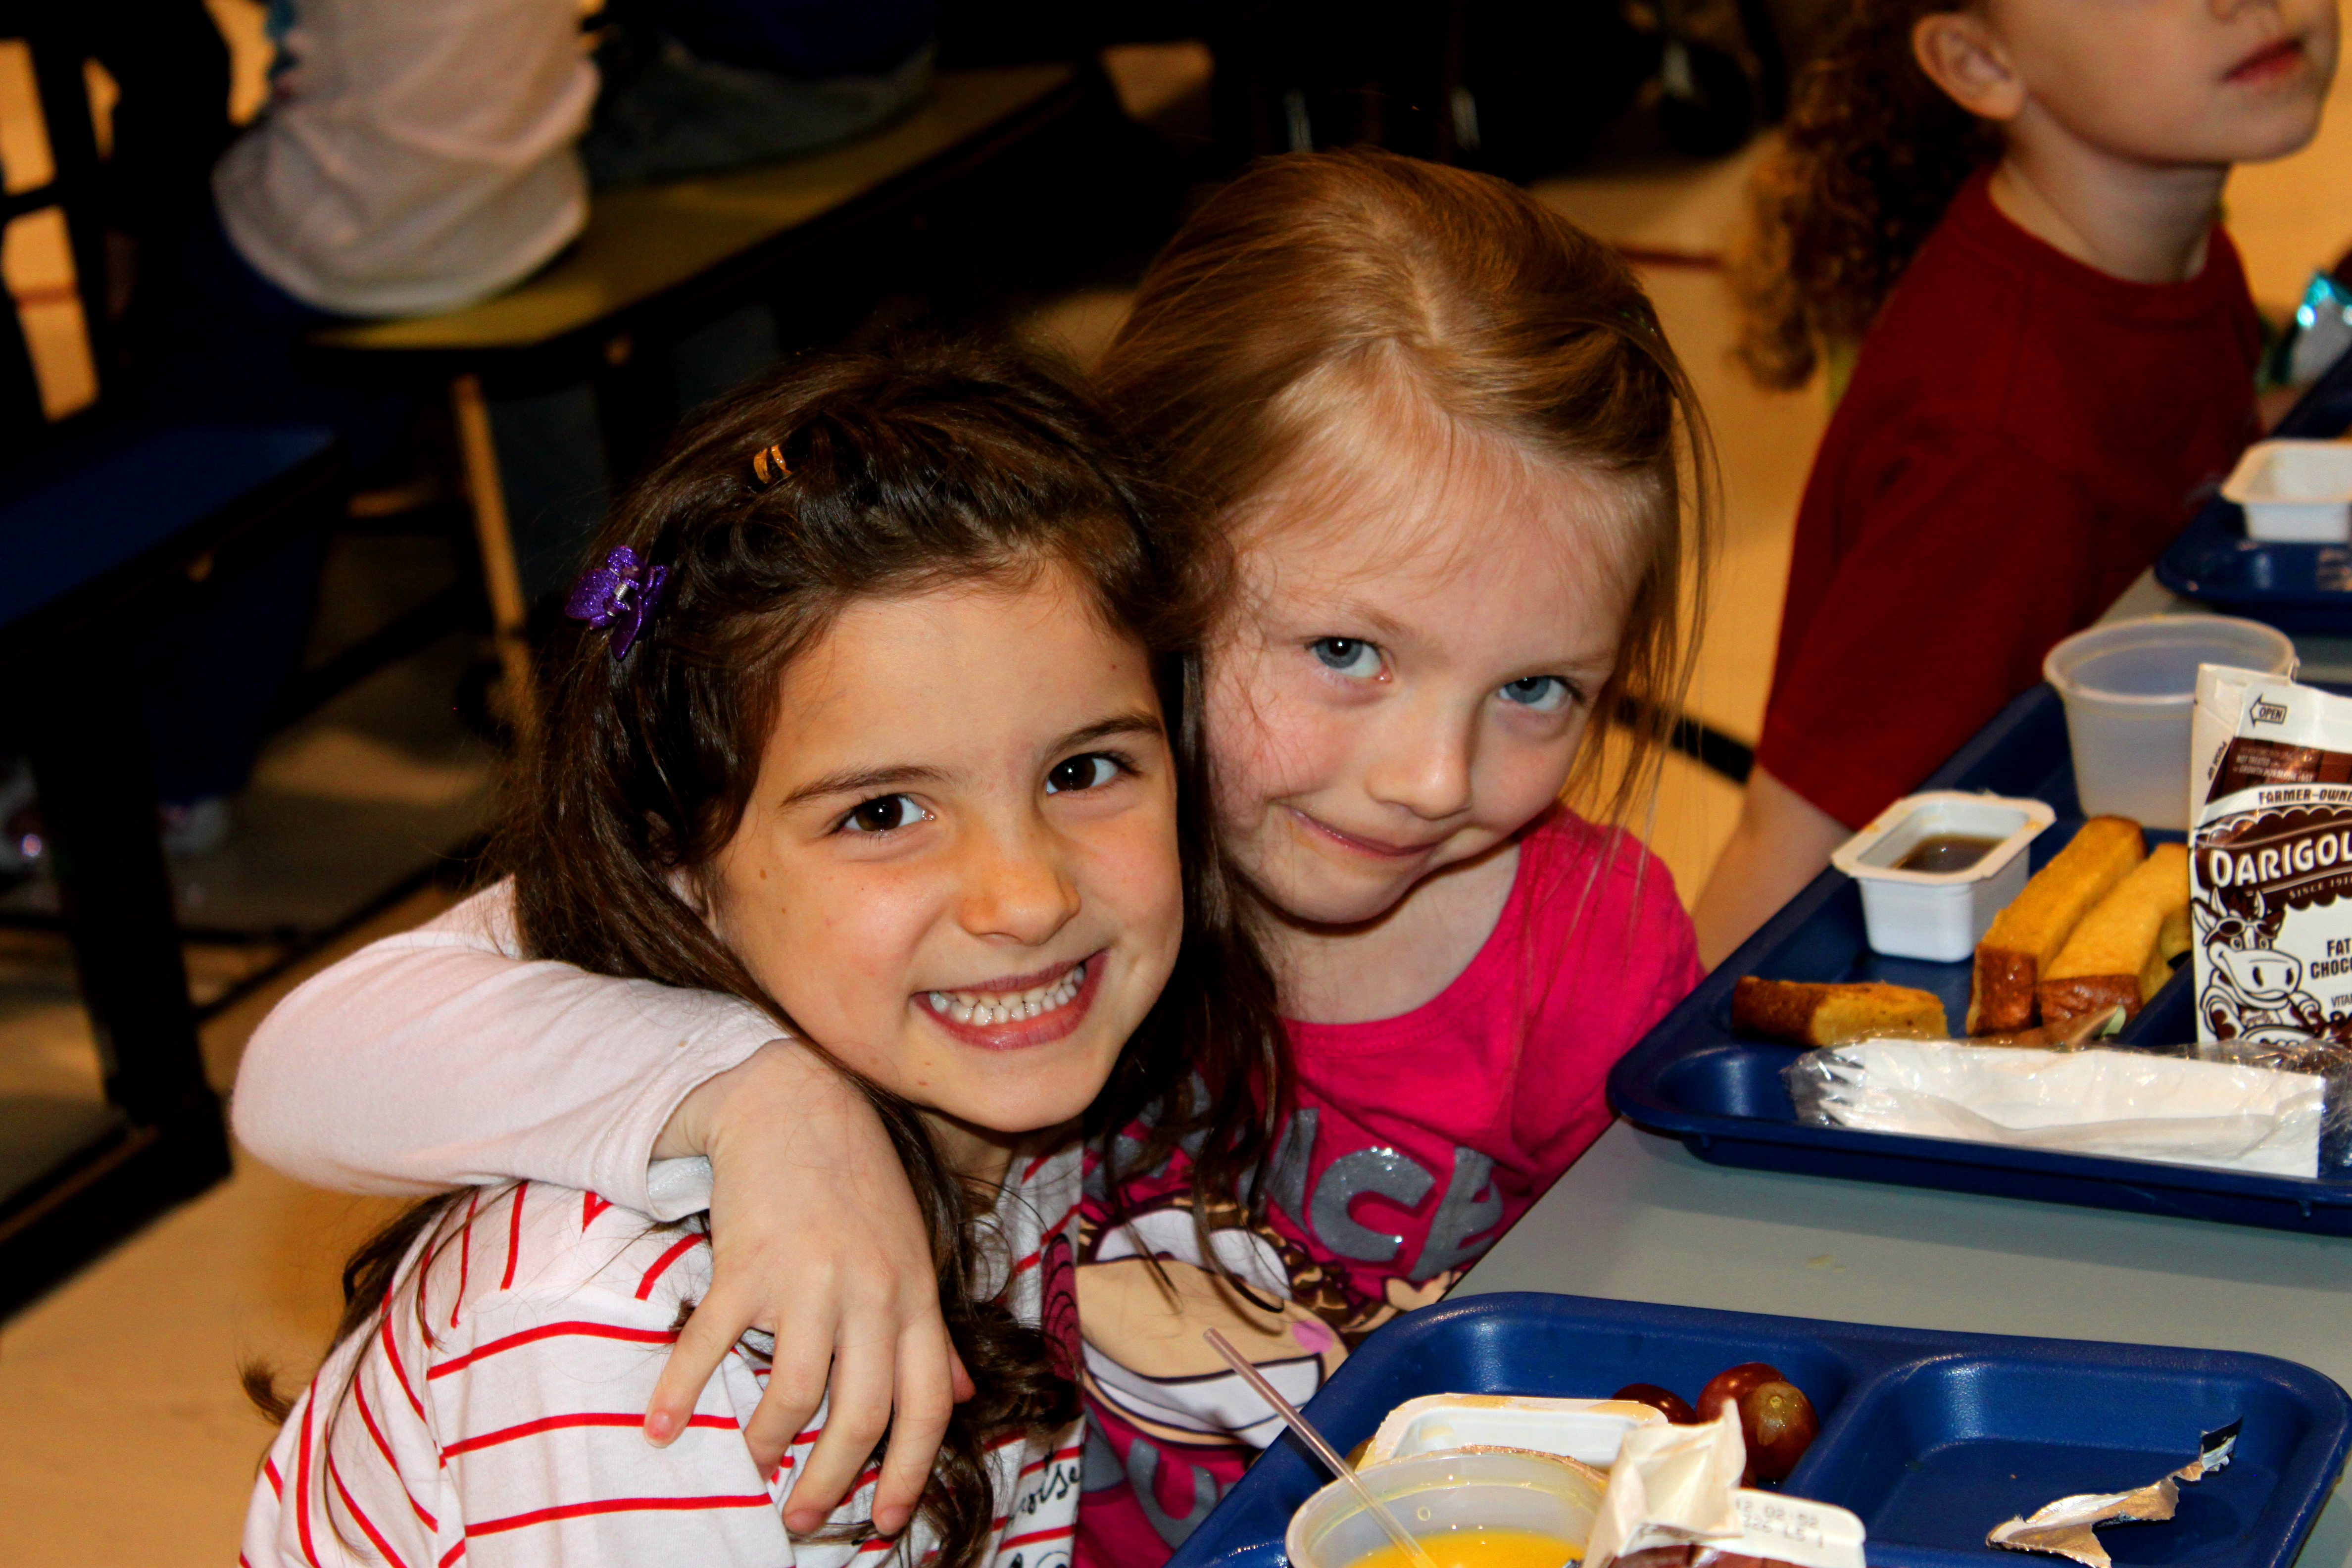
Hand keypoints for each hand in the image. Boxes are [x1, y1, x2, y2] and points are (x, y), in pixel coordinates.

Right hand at [646, 1040, 962, 1534]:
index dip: (910, 1473)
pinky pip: (711, 1346)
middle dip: (832, 1481)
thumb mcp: (914, 1256)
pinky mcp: (747, 1264)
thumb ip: (932, 1331)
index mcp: (914, 1297)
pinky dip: (680, 1394)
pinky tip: (660, 1429)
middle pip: (862, 1415)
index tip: (884, 1520)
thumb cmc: (860, 1186)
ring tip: (748, 1463)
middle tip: (803, 1516)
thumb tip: (964, 1395)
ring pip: (794, 1394)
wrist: (799, 1104)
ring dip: (764, 1444)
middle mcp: (871, 1294)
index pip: (927, 1405)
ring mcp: (810, 1280)